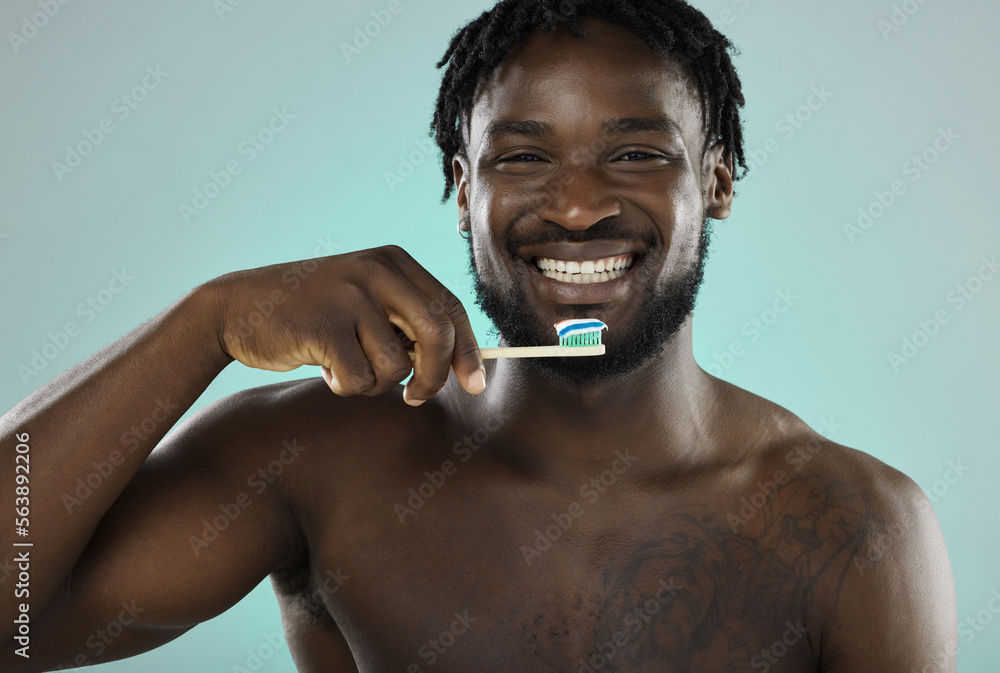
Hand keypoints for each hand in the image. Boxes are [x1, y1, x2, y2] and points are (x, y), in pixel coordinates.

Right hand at [209, 245, 484, 404]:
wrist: (238, 309)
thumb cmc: (312, 315)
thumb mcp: (364, 302)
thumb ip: (407, 322)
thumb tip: (463, 364)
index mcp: (394, 261)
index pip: (451, 308)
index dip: (467, 351)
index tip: (476, 385)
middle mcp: (377, 270)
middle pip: (437, 335)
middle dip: (435, 377)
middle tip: (416, 397)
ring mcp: (349, 296)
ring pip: (396, 365)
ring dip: (374, 383)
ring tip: (344, 366)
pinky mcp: (323, 326)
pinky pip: (359, 379)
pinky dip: (345, 387)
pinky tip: (322, 367)